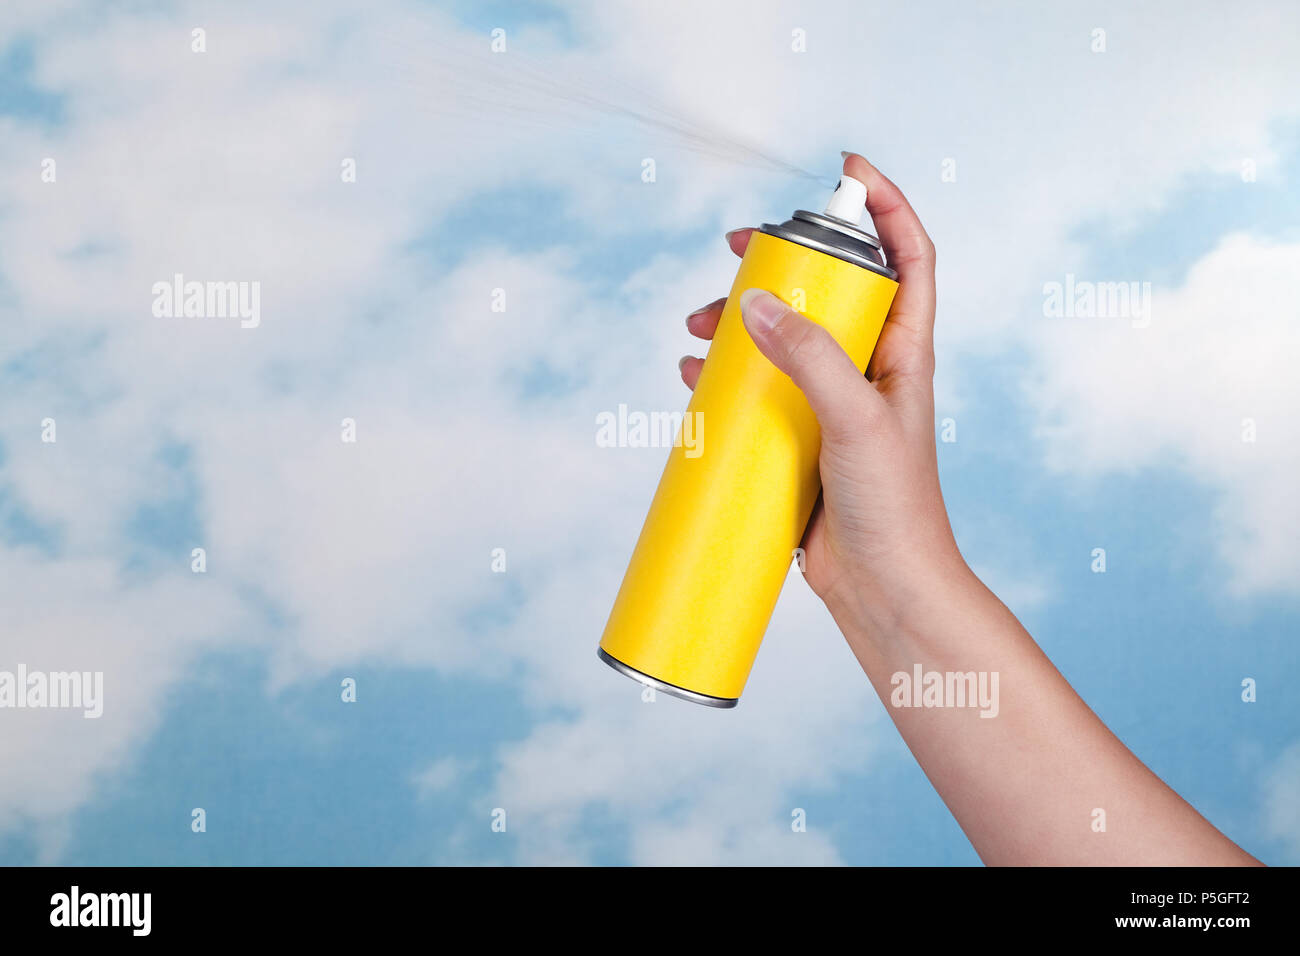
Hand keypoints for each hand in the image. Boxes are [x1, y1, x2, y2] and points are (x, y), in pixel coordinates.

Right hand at [680, 152, 967, 642]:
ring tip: (696, 325)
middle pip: (832, 289)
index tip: (844, 172)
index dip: (886, 206)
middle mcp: (871, 370)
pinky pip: (762, 391)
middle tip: (739, 249)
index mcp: (905, 352)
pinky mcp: (802, 441)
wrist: (886, 592)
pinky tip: (695, 376)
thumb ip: (810, 358)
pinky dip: (727, 376)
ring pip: (787, 338)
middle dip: (785, 260)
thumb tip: (756, 303)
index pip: (909, 257)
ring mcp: (833, 405)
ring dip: (743, 321)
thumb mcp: (855, 421)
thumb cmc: (895, 509)